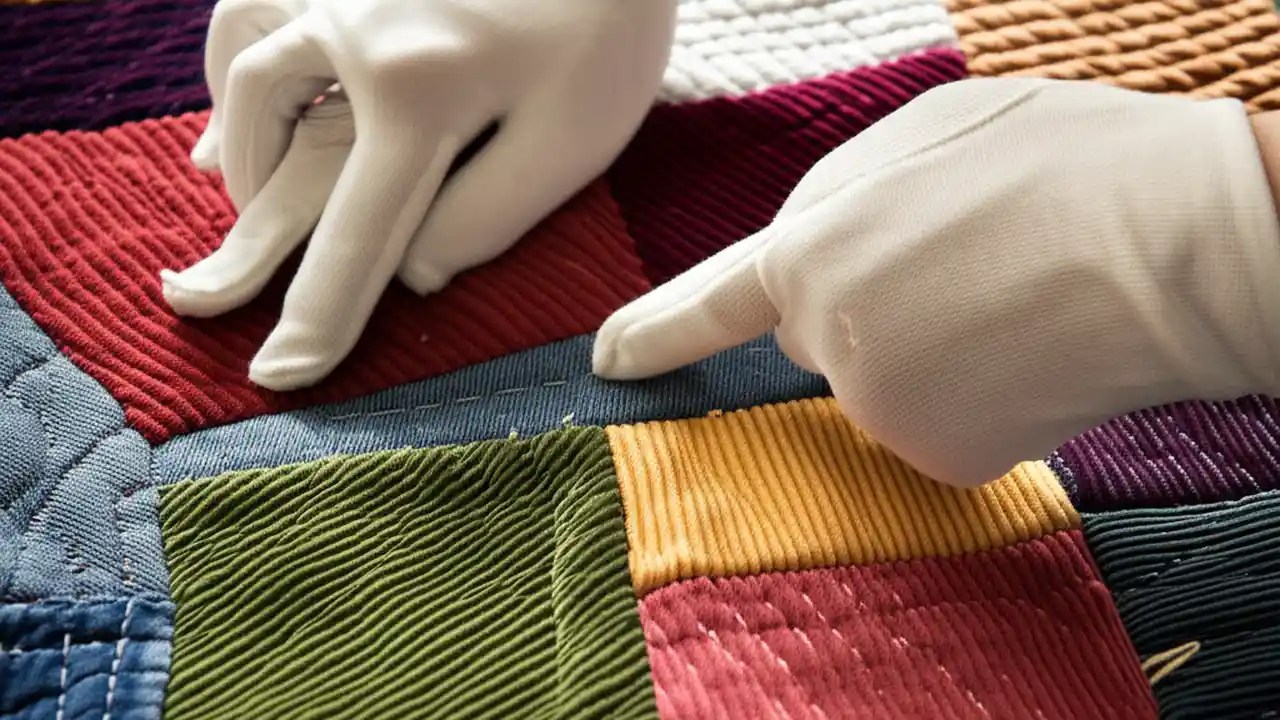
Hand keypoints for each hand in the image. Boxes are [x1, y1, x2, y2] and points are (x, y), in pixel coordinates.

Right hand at [164, 0, 676, 390]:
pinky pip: (262, 3)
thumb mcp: (572, 136)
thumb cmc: (609, 29)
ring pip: (248, 58)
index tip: (278, 379)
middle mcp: (354, 27)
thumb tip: (412, 273)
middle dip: (259, 210)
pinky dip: (245, 57)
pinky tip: (258, 90)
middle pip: (269, 133)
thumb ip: (489, 215)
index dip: (318, 315)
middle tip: (259, 262)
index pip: (355, 232)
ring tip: (251, 180)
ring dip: (243, 130)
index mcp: (415, 92)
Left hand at [593, 78, 1279, 487]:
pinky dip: (983, 402)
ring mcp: (880, 406)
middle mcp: (825, 339)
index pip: (710, 303)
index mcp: (809, 246)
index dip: (657, 331)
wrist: (1171, 243)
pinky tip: (1033, 358)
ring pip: (891, 385)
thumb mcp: (925, 136)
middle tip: (971, 260)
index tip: (608, 360)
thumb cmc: (1057, 165)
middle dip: (873, 307)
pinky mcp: (941, 456)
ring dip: (938, 353)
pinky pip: (945, 428)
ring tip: (1016, 299)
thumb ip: (844, 198)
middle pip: (827, 337)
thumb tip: (826, 257)